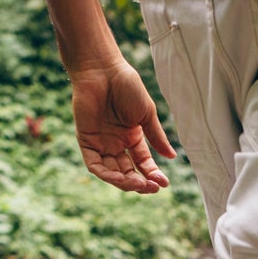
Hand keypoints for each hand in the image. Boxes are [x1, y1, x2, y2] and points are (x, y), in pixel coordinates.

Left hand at [70, 61, 176, 193]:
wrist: (103, 71)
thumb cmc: (126, 87)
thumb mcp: (146, 114)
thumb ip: (156, 137)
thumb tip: (172, 157)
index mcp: (132, 137)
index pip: (142, 162)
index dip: (153, 174)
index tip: (164, 182)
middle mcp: (116, 143)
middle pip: (128, 171)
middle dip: (140, 182)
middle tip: (152, 187)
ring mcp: (101, 143)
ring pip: (112, 172)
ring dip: (125, 182)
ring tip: (138, 184)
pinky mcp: (86, 141)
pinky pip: (95, 165)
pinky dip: (106, 175)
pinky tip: (120, 178)